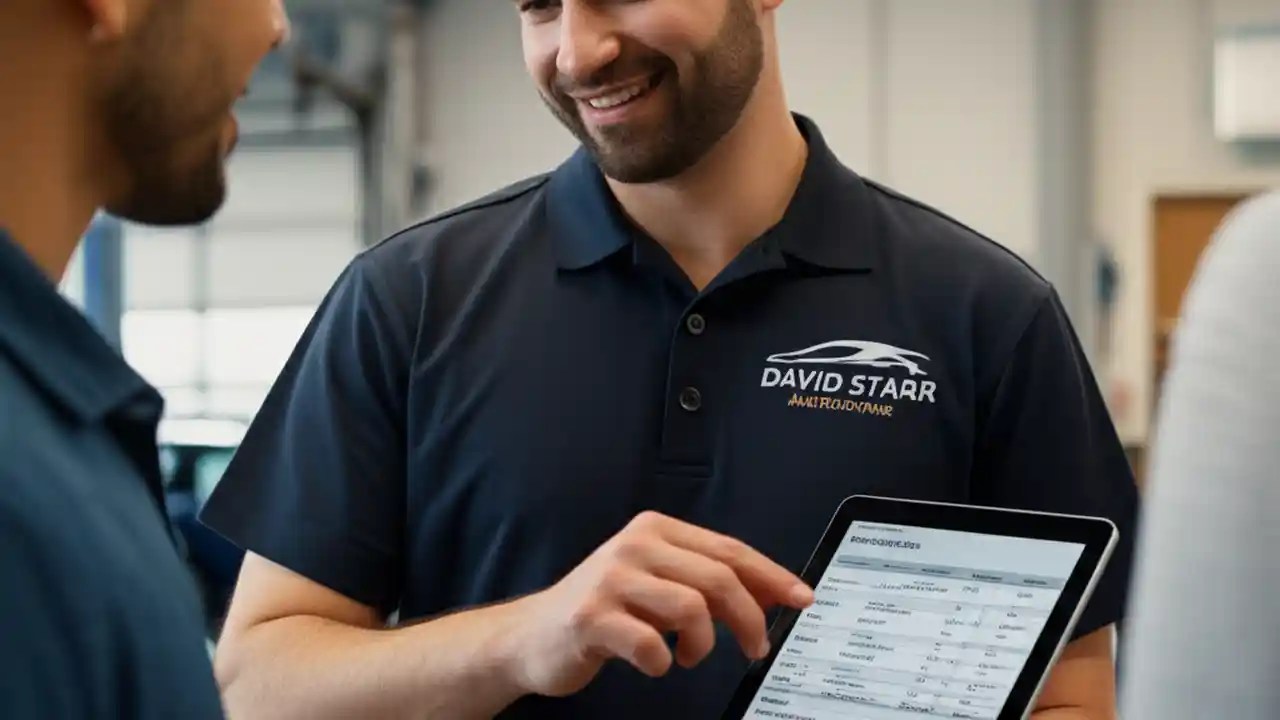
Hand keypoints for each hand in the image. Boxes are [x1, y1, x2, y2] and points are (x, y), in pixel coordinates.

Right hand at [507, 511, 813, 697]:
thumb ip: (703, 580)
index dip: (771, 576)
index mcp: (653, 530)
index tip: (801, 599)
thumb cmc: (602, 610)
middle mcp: (634, 547)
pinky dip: (663, 661)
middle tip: (755, 647)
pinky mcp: (591, 618)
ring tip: (688, 656)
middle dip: (750, 619)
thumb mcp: (655, 582)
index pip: (728, 550)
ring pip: (692, 609)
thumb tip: (769, 593)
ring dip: (702, 644)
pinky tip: (654, 661)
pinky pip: (652, 644)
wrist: (532, 635)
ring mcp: (610, 581)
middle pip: (718, 579)